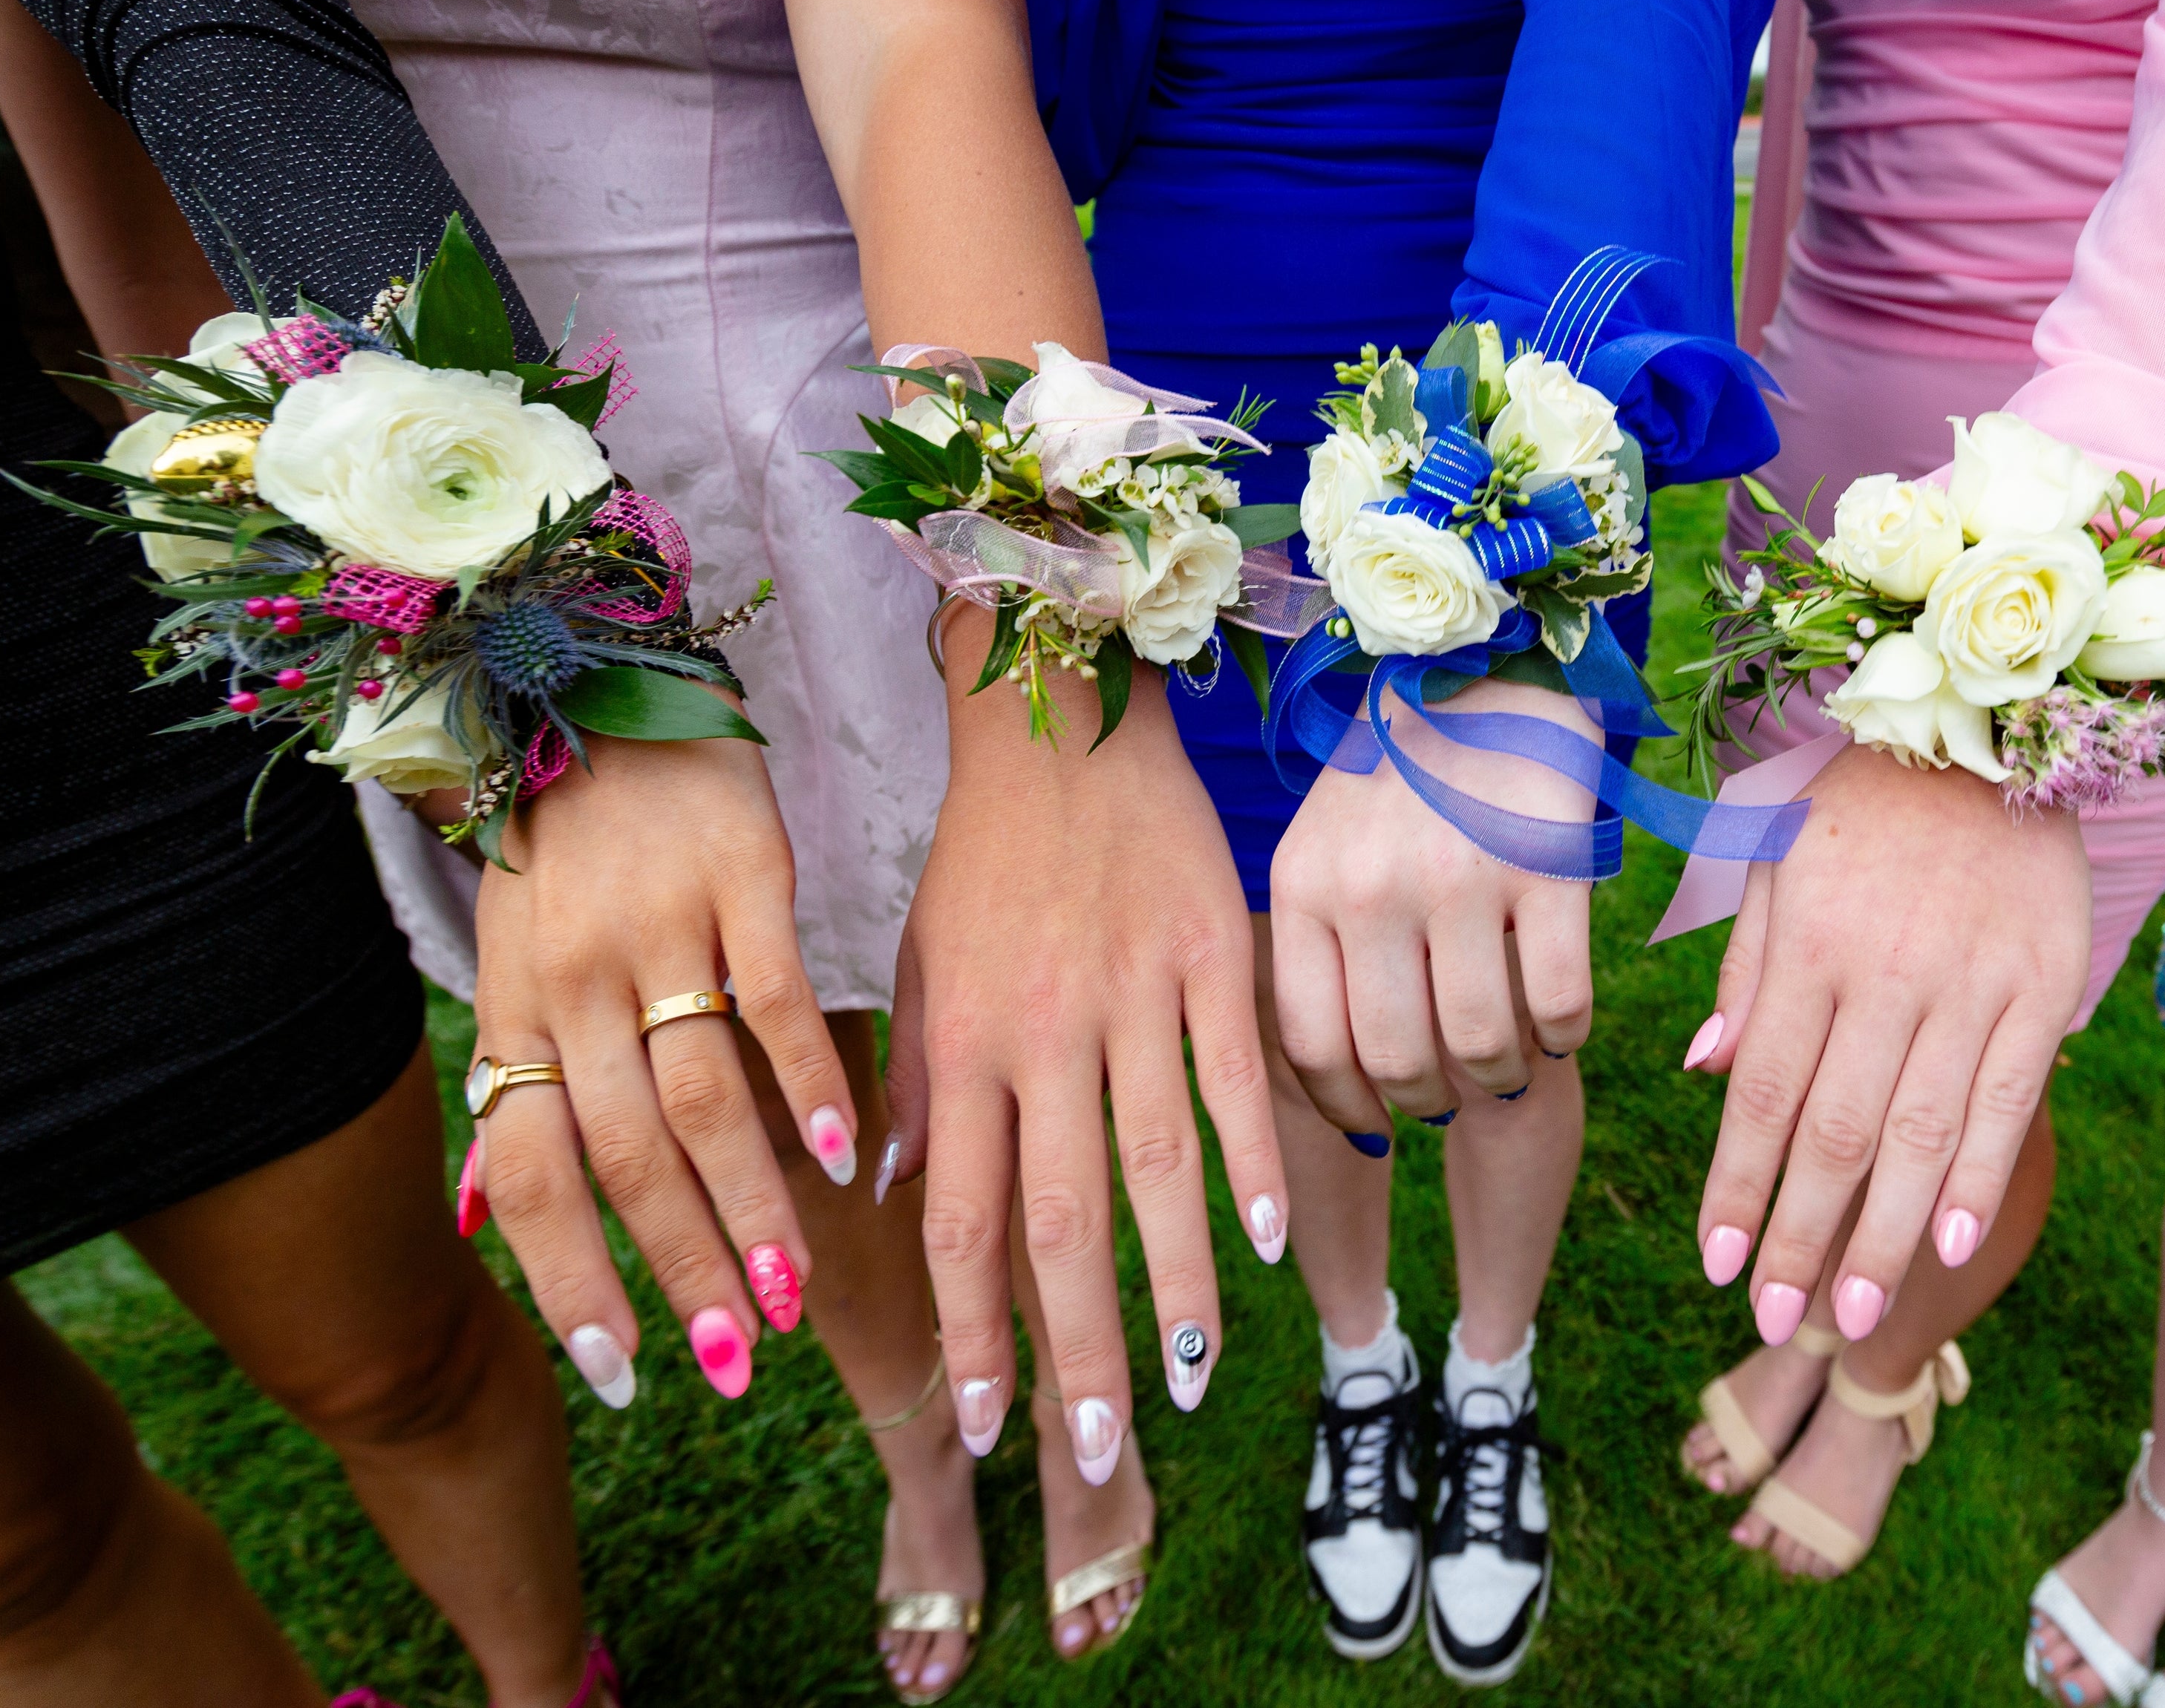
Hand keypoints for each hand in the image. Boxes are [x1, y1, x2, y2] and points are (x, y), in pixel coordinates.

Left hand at [471, 724, 854, 1405]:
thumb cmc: (566, 849)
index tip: (626, 1375)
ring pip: (701, 1098)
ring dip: (751, 1207)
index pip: (533, 1177)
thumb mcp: (518, 966)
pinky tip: (841, 1154)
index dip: (574, 1282)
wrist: (598, 684)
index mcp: (516, 1014)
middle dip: (683, 1274)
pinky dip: (806, 1083)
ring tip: (795, 1288)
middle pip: (625, 1160)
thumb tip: (494, 1227)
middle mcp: (573, 982)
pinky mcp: (739, 874)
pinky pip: (772, 998)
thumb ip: (523, 1088)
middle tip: (739, 1361)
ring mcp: (655, 927)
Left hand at [892, 628, 1285, 1472]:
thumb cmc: (984, 849)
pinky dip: (1251, 1164)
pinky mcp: (1210, 954)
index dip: (973, 1334)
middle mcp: (1043, 1033)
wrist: (1062, 713)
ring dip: (1178, 1285)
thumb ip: (915, 1080)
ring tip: (1194, 1377)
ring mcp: (1133, 995)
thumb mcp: (920, 959)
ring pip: (1156, 1165)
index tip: (982, 1427)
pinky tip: (1266, 1246)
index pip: (963, 1220)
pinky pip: (1232, 1077)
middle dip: (1078, 1350)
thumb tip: (898, 1194)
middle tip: (1101, 1451)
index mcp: (965, 1042)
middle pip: (1059, 1222)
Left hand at [1267, 677, 1601, 1142]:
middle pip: (1399, 1059)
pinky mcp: (1547, 864)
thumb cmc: (1400, 777)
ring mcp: (1462, 874)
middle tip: (1451, 1092)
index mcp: (1304, 884)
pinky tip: (1556, 1026)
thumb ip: (1322, 949)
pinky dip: (1562, 1037)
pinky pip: (1559, 1004)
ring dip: (1499, 1075)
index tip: (1379, 1120)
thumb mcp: (1325, 846)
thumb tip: (1351, 1096)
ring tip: (1505, 1061)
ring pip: (1481, 1044)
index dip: (1350, 1106)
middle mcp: (1372, 885)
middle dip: (1429, 1101)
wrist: (1486, 665)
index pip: (1314, 1045)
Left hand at [1687, 744, 2088, 1341]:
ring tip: (1852, 1313)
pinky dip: (1980, 1175)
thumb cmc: (1864, 800)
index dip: (1736, 1186)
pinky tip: (1953, 1246)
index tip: (1715, 1265)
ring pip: (1918, 1133)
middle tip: (1776, 1322)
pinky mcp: (2044, 981)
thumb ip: (1747, 970)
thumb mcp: (1776, 858)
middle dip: (1801, 1237)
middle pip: (1836, 1133)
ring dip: (1885, 1235)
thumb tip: (1703, 1072)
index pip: (1763, 1093)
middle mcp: (1883, 972)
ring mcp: (1969, 981)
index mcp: (1808, 946)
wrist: (1992, 723)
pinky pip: (2009, 1096)